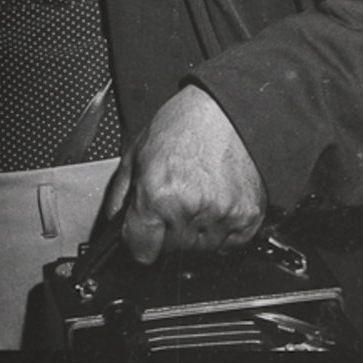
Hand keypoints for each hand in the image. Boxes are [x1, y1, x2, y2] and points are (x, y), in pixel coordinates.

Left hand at [104, 83, 265, 263]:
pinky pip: (230, 245)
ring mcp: (223, 215)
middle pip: (171, 251)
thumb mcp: (137, 153)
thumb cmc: (184, 125)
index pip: (142, 250)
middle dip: (166, 234)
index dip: (138, 242)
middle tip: (170, 205)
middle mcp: (190, 208)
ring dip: (194, 234)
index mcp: (158, 194)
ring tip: (194, 199)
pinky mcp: (248, 217)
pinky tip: (214, 204)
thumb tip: (114, 222)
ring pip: (200, 250)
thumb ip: (121, 194)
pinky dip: (221, 232)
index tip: (141, 235)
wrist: (230, 111)